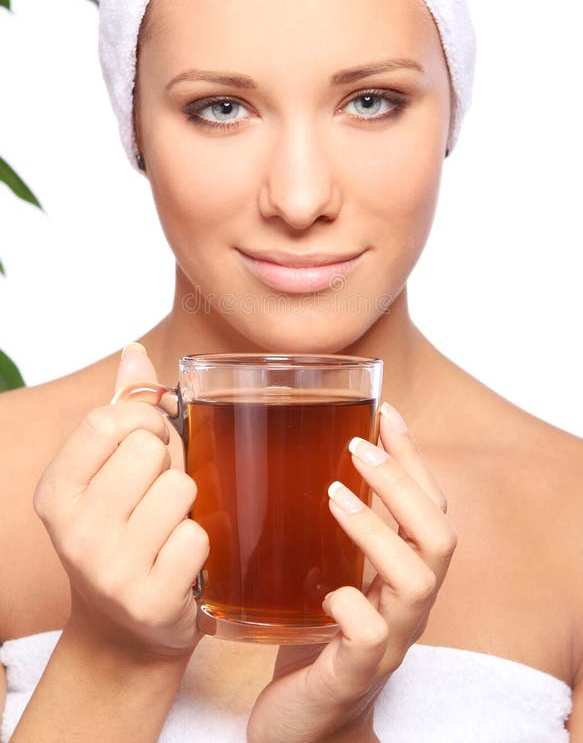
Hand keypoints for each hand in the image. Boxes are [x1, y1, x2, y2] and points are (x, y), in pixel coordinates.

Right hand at [32, 343, 208, 660]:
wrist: (124, 626)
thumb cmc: (123, 531)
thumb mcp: (108, 472)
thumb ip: (122, 410)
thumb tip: (135, 353)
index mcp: (56, 490)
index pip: (104, 421)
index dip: (143, 419)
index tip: (152, 436)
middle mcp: (72, 531)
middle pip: (150, 450)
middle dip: (169, 464)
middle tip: (159, 494)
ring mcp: (108, 570)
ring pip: (181, 490)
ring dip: (189, 505)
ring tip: (169, 527)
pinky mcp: (148, 600)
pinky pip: (198, 537)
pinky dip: (202, 544)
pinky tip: (182, 560)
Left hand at [246, 403, 456, 741]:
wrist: (303, 725)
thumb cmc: (315, 637)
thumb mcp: (330, 574)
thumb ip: (333, 531)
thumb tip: (302, 460)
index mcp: (403, 575)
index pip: (431, 507)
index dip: (414, 458)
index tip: (387, 411)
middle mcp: (409, 605)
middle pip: (439, 536)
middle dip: (404, 483)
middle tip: (358, 446)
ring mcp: (390, 642)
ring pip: (416, 580)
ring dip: (378, 529)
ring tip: (334, 494)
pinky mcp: (355, 672)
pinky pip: (374, 635)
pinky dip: (353, 603)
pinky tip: (328, 590)